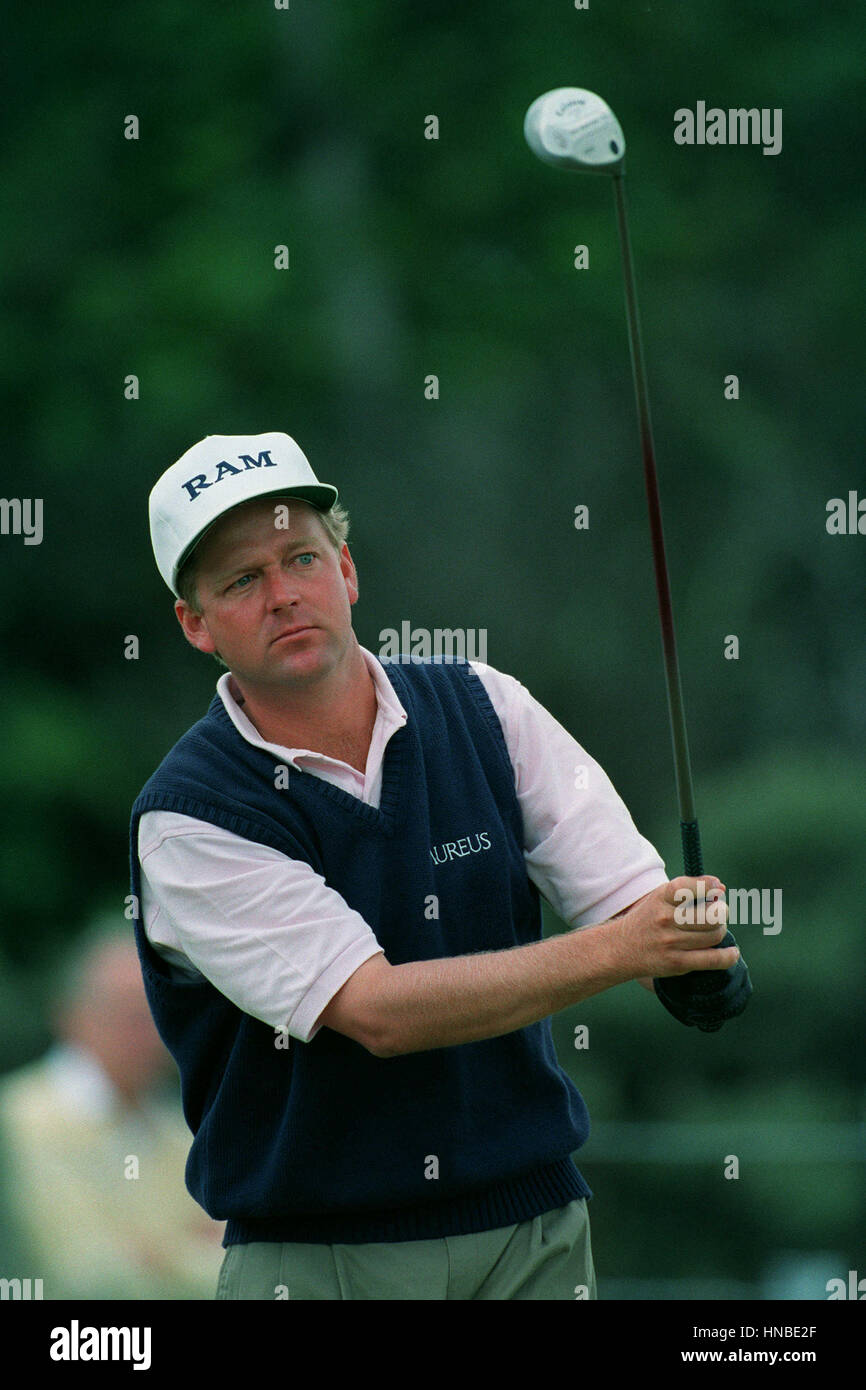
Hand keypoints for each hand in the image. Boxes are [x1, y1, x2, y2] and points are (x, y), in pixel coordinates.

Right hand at [608, 877, 737, 982]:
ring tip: (715, 930)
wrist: (620, 949)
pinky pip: (713, 959)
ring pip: (715, 935)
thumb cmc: (648, 919)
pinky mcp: (677, 963)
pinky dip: (728, 956)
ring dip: (721, 931)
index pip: (686, 887)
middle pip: (711, 915)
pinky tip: (732, 952)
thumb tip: (721, 888)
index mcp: (661, 898)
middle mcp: (666, 918)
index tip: (718, 887)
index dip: (707, 885)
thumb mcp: (660, 898)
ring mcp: (671, 942)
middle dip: (722, 912)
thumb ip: (687, 891)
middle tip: (719, 913)